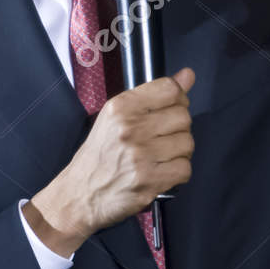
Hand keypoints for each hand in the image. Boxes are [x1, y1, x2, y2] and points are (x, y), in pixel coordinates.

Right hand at [24, 68, 195, 256]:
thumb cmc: (99, 155)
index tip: (173, 108)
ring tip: (162, 156)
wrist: (81, 193)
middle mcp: (130, 128)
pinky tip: (163, 171)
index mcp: (121, 107)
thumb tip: (187, 75)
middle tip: (164, 137)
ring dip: (180, 151)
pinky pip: (184, 168)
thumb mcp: (117, 117)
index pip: (170, 89)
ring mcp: (140, 155)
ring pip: (187, 143)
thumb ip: (154, 95)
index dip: (179, 98)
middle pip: (183, 117)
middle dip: (179, 128)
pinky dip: (178, 172)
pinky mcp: (149, 180)